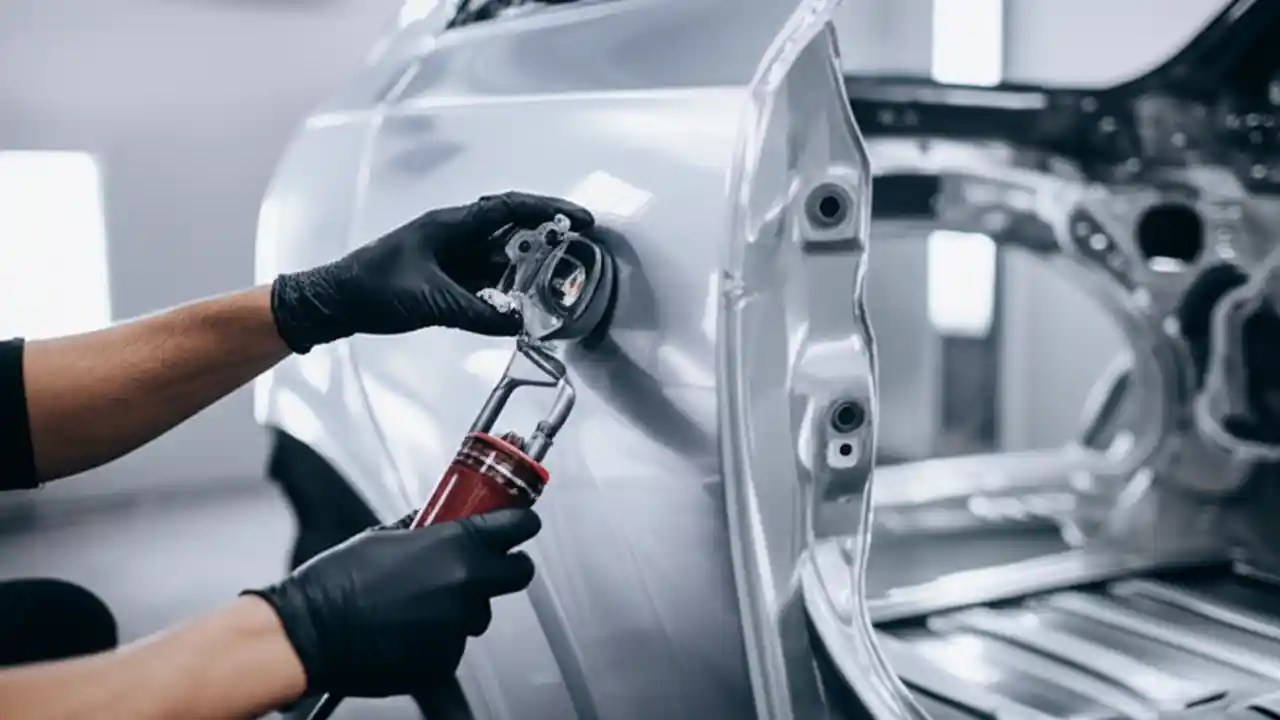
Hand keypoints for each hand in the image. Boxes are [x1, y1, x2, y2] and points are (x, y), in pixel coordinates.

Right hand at [246, 509, 540, 696]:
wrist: (311, 633)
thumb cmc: (337, 582)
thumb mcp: (383, 535)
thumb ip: (423, 527)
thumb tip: (437, 520)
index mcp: (455, 546)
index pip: (517, 527)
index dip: (522, 522)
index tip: (522, 522)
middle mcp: (465, 585)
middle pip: (518, 573)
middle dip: (508, 566)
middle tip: (491, 563)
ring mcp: (457, 626)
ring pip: (481, 611)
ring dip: (465, 604)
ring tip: (424, 601)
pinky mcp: (445, 659)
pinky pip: (455, 642)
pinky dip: (440, 635)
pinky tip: (409, 627)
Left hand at [271, 191, 593, 352]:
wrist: (335, 300)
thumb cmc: (373, 288)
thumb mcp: (430, 301)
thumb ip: (478, 314)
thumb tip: (518, 323)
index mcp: (452, 225)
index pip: (511, 208)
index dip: (549, 210)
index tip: (579, 220)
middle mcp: (456, 233)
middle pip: (513, 229)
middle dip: (548, 239)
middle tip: (578, 252)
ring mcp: (451, 254)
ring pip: (502, 255)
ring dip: (528, 267)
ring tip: (556, 282)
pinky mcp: (446, 275)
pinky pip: (487, 277)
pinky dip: (508, 288)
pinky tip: (519, 304)